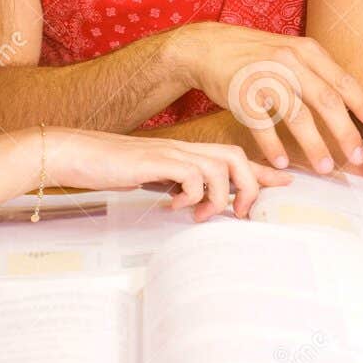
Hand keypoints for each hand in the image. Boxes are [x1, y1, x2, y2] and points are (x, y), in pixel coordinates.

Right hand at [43, 127, 290, 220]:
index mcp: (187, 151)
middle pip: (236, 157)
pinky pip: (190, 175)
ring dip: (219, 196)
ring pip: (220, 167)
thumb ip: (179, 185)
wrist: (77, 154)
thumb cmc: (113, 167)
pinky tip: (173, 205)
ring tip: (203, 214)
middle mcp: (184, 148)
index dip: (262, 170)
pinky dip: (190, 194)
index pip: (234, 157)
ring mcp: (170, 152)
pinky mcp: (154, 161)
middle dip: (250, 185)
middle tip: (240, 214)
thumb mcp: (155, 178)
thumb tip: (199, 203)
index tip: (285, 182)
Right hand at [166, 23, 362, 174]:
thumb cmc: (255, 56)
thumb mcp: (290, 53)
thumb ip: (316, 75)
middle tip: (358, 157)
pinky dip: (274, 147)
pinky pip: (263, 126)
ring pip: (298, 115)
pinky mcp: (242, 95)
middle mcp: (289, 61)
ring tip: (326, 167)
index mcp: (307, 51)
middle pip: (326, 100)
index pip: (343, 81)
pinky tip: (283, 163)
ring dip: (314, 145)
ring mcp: (265, 77)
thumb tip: (349, 109)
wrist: (208, 47)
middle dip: (346, 132)